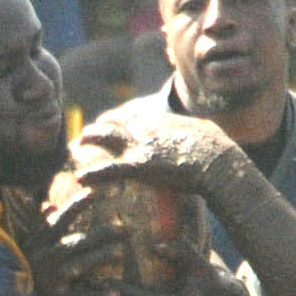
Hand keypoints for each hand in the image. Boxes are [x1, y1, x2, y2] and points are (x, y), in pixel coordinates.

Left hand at [68, 109, 244, 198]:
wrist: (218, 161)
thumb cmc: (218, 152)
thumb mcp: (206, 135)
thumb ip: (196, 134)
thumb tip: (205, 135)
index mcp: (163, 121)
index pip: (135, 117)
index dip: (121, 121)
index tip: (112, 124)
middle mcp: (149, 129)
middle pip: (118, 122)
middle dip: (101, 127)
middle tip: (87, 132)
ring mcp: (142, 146)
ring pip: (107, 138)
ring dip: (90, 139)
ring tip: (76, 142)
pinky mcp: (141, 165)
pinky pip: (111, 169)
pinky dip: (95, 174)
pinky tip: (81, 179)